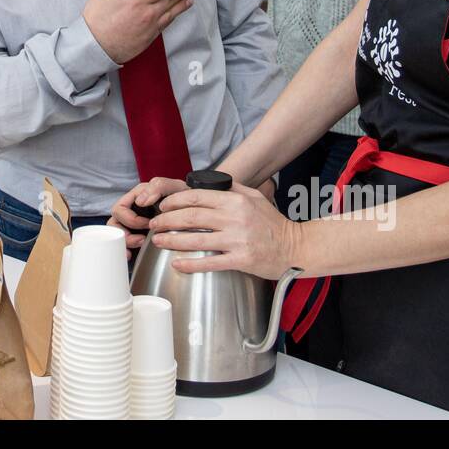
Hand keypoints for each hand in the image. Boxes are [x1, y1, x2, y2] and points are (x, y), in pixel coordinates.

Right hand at [83, 0, 193, 63]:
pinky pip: (164, 26)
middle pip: (169, 0)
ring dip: (181, 5)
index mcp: (136, 1)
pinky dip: (172, 18)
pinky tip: (175, 15)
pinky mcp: (148, 39)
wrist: (95, 48)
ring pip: (170, 14)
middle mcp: (147, 14)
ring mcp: (149, 27)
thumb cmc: (95, 21)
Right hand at [109, 176, 188, 256]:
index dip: (130, 218)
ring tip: (140, 245)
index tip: (147, 224)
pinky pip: (124, 246)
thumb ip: (159, 186)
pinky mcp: (138, 238)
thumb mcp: (175, 187)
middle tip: (142, 239)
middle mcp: (134, 211)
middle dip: (126, 233)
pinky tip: (130, 256)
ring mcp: (135, 226)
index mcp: (137, 197)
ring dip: (125, 242)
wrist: (198, 215)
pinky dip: (124, 251)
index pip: (120, 208)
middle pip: (115, 223)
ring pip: (117, 235)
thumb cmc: (186, 200)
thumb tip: (140, 200)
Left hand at [148, 184, 298, 279]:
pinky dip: (191, 264)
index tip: (162, 207)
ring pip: (196, 239)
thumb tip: (206, 183)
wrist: (295, 247)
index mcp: (235, 200)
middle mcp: (235, 218)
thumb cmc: (273, 223)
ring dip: (172, 240)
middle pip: (191, 217)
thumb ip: (231, 189)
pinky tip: (177, 264)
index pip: (196, 197)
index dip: (174, 202)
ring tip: (157, 241)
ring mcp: (238, 240)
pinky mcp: (241, 260)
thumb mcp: (254, 197)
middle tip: (153, 225)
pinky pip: (210, 262)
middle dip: (166, 220)